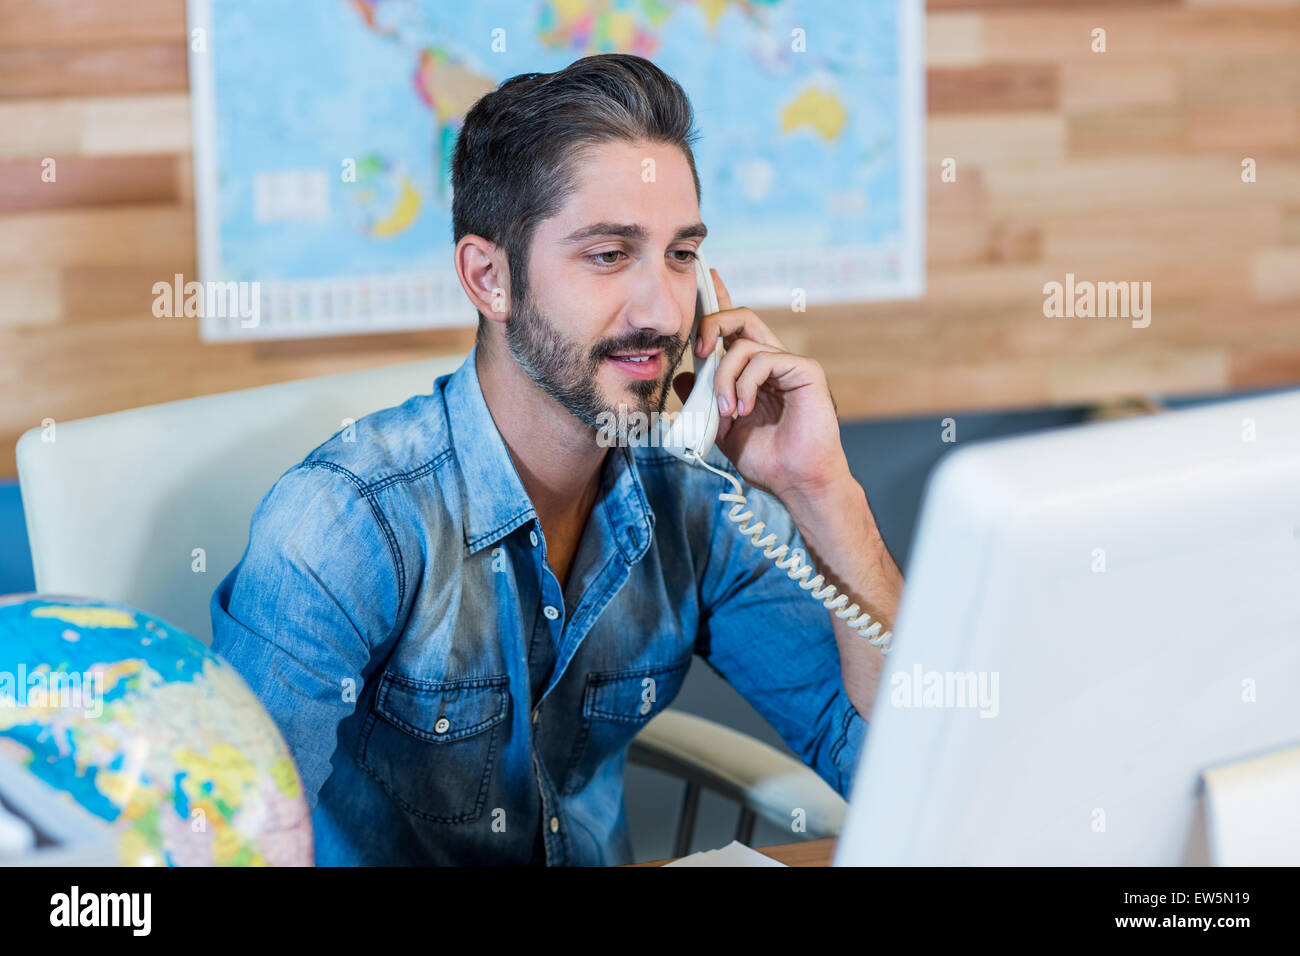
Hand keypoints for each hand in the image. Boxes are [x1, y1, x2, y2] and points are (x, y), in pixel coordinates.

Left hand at [672, 267, 851, 503]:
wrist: (797, 482)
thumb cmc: (767, 459)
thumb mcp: (722, 428)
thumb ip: (704, 401)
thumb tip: (684, 377)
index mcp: (754, 371)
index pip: (734, 328)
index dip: (720, 300)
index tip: (705, 278)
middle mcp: (772, 361)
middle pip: (740, 318)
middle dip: (711, 324)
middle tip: (697, 352)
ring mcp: (790, 364)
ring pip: (744, 344)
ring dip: (724, 378)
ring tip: (726, 410)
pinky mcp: (805, 371)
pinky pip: (764, 359)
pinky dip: (745, 383)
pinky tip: (742, 409)